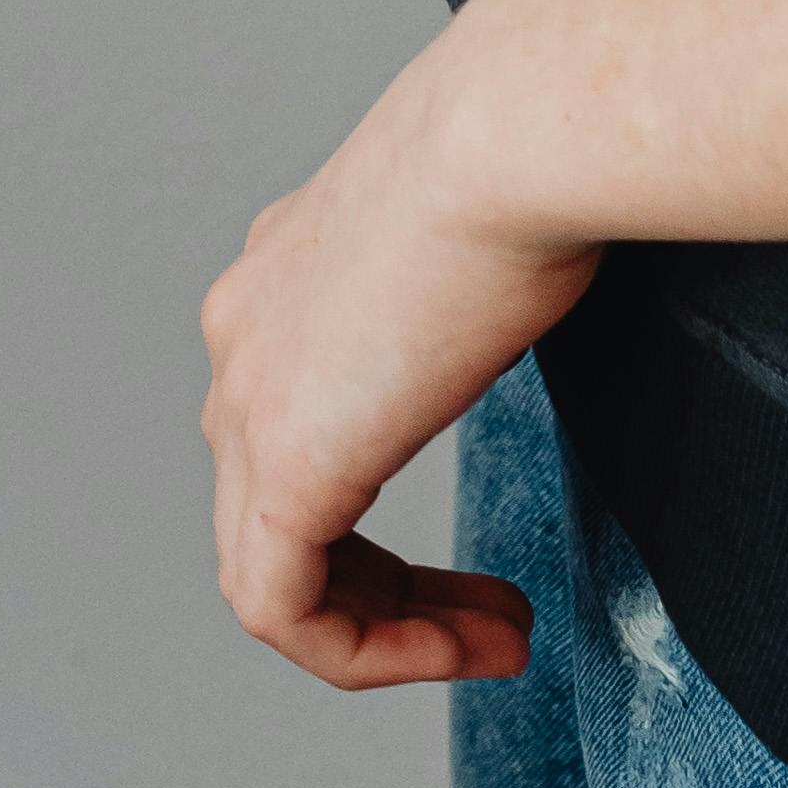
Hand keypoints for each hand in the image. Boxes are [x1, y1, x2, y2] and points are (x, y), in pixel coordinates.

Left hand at [196, 17, 595, 694]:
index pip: (302, 423)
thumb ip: (480, 281)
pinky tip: (461, 650)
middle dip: (388, 588)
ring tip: (498, 639)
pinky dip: (365, 651)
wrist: (517, 135)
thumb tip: (542, 277)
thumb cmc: (541, 155)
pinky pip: (279, 609)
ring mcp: (249, 392)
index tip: (489, 552)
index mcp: (291, 270)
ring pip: (272, 570)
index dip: (385, 511)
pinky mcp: (283, 459)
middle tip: (502, 620)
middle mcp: (246, 329)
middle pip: (279, 507)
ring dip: (388, 630)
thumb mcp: (498, 230)